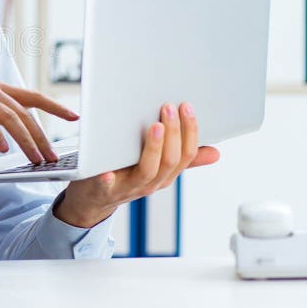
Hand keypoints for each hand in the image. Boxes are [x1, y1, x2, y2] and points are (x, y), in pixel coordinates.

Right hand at [0, 80, 78, 162]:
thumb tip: (17, 131)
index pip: (31, 96)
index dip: (54, 106)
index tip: (75, 117)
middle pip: (23, 112)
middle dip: (41, 136)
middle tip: (53, 157)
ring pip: (7, 116)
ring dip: (24, 139)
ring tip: (34, 158)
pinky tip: (3, 149)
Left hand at [55, 102, 220, 227]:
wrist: (93, 200)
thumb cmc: (125, 176)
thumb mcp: (157, 168)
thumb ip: (183, 160)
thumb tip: (215, 153)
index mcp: (165, 174)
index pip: (186, 154)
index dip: (190, 131)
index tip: (186, 106)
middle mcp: (151, 182)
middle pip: (170, 161)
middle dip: (173, 133)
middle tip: (168, 108)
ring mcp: (129, 187)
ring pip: (148, 171)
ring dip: (154, 148)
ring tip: (155, 126)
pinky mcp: (104, 190)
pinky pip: (108, 186)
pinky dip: (109, 179)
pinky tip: (108, 171)